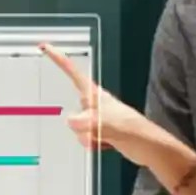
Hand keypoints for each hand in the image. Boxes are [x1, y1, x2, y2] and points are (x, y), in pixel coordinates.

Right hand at [39, 43, 161, 165]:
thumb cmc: (134, 130)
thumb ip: (87, 121)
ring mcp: (96, 118)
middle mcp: (94, 104)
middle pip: (72, 108)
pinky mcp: (99, 131)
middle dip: (79, 124)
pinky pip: (83, 138)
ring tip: (107, 138)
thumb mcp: (106, 124)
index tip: (45, 47)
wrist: (149, 147)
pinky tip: (107, 144)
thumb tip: (70, 120)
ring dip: (87, 137)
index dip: (58, 58)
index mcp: (95, 95)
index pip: (72, 72)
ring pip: (76, 128)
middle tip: (97, 131)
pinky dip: (92, 144)